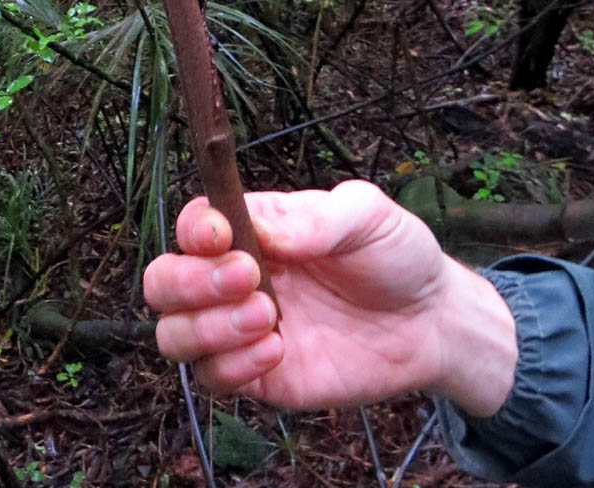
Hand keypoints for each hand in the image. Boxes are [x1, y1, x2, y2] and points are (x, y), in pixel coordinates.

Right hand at [143, 180, 516, 414]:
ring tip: (267, 316)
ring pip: (174, 335)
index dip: (194, 230)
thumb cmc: (394, 254)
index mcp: (252, 229)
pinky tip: (277, 349)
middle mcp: (233, 277)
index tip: (222, 235)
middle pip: (162, 283)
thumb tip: (260, 232)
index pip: (192, 225)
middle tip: (247, 277)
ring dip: (206, 328)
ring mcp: (241, 329)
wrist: (431, 321)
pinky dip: (233, 366)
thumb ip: (315, 218)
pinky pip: (214, 379)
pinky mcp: (261, 375)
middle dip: (188, 282)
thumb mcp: (366, 215)